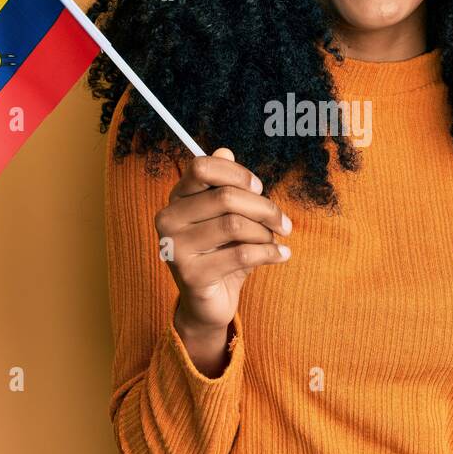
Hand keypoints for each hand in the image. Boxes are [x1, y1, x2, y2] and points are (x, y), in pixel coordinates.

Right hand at [154, 147, 291, 333]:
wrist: (209, 302)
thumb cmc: (222, 252)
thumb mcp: (227, 217)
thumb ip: (226, 185)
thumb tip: (225, 151)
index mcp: (177, 199)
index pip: (202, 167)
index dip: (237, 174)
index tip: (259, 188)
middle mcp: (168, 219)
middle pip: (226, 197)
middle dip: (264, 208)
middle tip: (284, 223)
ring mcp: (176, 248)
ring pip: (234, 224)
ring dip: (265, 233)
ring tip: (275, 241)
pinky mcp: (191, 275)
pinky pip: (241, 255)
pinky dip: (270, 253)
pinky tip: (282, 255)